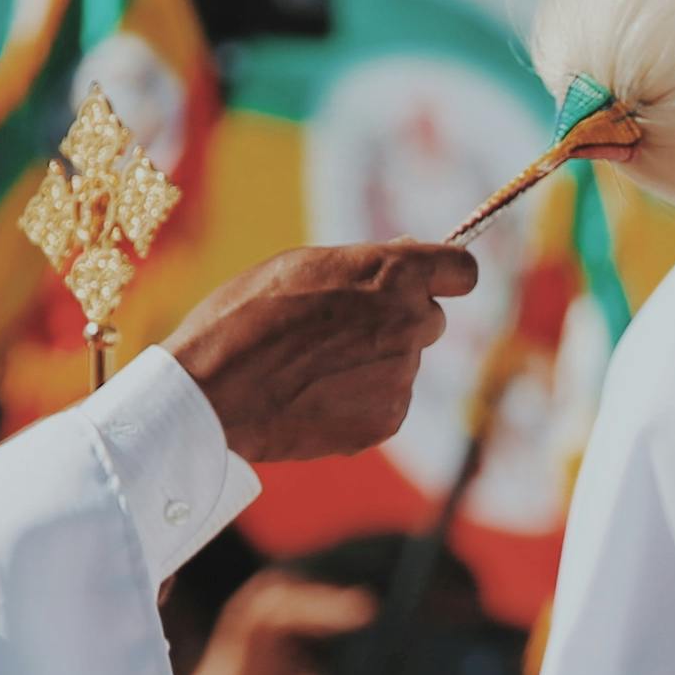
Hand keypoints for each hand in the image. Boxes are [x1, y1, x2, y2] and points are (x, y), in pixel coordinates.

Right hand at [165, 241, 480, 464]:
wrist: (213, 393)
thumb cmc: (245, 317)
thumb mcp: (301, 266)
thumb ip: (363, 264)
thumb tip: (408, 253)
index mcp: (394, 274)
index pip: (461, 270)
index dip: (446, 275)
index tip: (432, 281)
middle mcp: (411, 323)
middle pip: (429, 319)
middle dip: (398, 320)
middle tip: (341, 328)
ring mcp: (402, 376)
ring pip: (402, 363)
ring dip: (373, 363)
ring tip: (310, 367)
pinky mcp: (388, 421)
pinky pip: (386, 402)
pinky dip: (360, 400)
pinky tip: (313, 396)